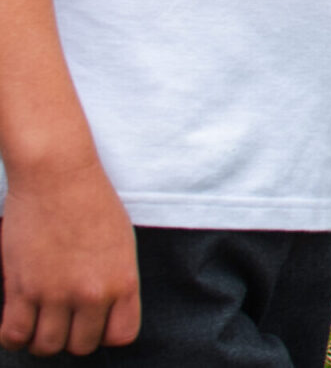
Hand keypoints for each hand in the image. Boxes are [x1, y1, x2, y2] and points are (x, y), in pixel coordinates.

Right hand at [0, 160, 140, 356]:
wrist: (58, 176)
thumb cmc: (91, 203)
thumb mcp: (120, 244)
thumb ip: (114, 280)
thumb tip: (102, 310)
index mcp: (124, 282)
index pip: (122, 336)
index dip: (105, 334)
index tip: (94, 323)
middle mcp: (92, 293)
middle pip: (82, 345)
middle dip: (72, 338)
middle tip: (62, 322)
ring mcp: (56, 293)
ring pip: (47, 346)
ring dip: (42, 340)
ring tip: (38, 325)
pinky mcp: (22, 288)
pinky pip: (15, 335)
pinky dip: (13, 338)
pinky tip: (15, 326)